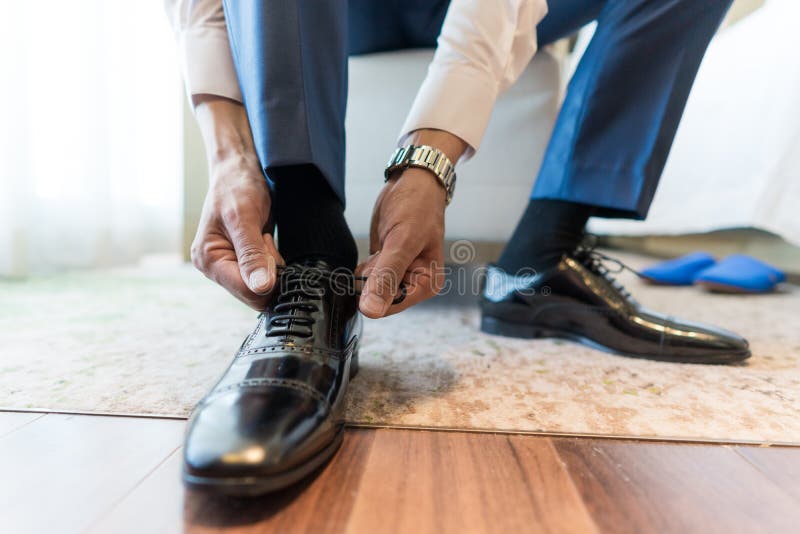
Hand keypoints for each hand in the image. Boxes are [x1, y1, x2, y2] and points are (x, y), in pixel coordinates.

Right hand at [191, 156, 282, 309]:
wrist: (238, 171)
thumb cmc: (237, 188)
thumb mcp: (245, 218)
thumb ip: (252, 254)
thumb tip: (261, 287)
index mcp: (209, 260)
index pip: (246, 291)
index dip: (268, 277)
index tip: (267, 246)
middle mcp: (215, 268)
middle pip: (255, 293)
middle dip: (269, 269)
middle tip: (264, 239)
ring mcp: (229, 267)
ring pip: (263, 286)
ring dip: (272, 263)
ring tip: (262, 236)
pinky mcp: (242, 263)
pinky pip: (265, 275)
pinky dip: (272, 260)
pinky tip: (264, 240)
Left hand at [356, 167, 446, 317]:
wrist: (412, 182)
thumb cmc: (417, 207)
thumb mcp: (402, 242)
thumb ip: (386, 277)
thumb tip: (371, 311)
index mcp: (426, 284)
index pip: (391, 307)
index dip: (373, 295)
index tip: (368, 273)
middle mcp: (412, 284)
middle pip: (378, 299)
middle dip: (368, 282)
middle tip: (376, 256)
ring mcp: (396, 275)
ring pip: (369, 290)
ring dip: (363, 275)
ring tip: (377, 252)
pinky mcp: (383, 266)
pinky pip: (365, 278)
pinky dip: (360, 269)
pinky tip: (369, 254)